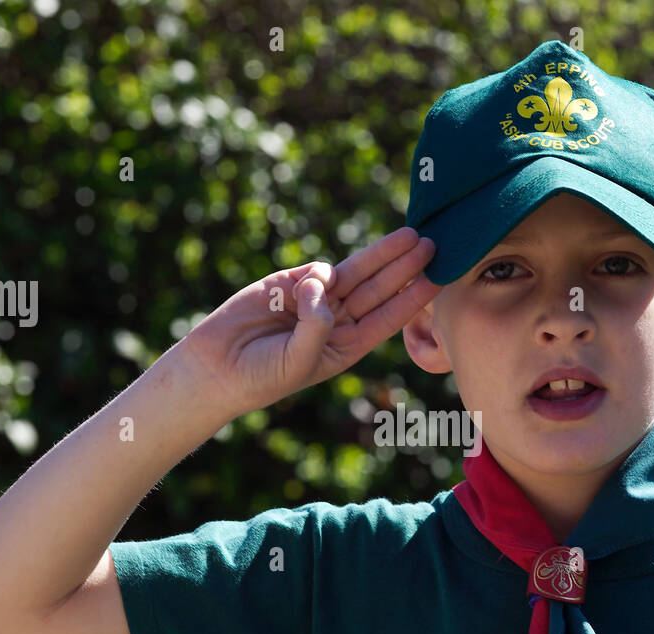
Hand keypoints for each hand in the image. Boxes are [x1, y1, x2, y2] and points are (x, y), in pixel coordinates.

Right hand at [178, 227, 440, 417]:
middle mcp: (337, 321)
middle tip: (433, 245)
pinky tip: (309, 289)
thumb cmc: (261, 376)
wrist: (216, 367)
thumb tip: (323, 286)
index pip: (388, 318)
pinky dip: (319, 276)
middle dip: (405, 268)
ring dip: (382, 255)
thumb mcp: (298, 360)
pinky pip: (318, 272)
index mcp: (348, 347)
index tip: (437, 280)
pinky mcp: (290, 283)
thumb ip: (316, 326)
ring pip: (356, 273)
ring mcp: (314, 300)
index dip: (412, 298)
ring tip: (410, 237)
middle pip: (379, 289)